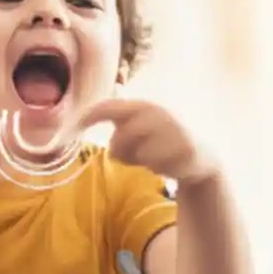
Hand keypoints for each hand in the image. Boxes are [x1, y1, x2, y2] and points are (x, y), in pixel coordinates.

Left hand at [76, 98, 215, 182]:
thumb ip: (116, 122)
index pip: (108, 106)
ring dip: (139, 160)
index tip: (74, 128)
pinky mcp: (184, 147)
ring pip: (138, 153)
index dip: (88, 116)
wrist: (199, 156)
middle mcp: (157, 112)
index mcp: (141, 105)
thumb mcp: (137, 127)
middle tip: (127, 153)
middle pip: (120, 138)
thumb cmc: (159, 142)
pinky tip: (166, 163)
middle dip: (120, 149)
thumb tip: (84, 121)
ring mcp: (172, 128)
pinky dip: (155, 167)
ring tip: (152, 157)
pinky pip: (155, 164)